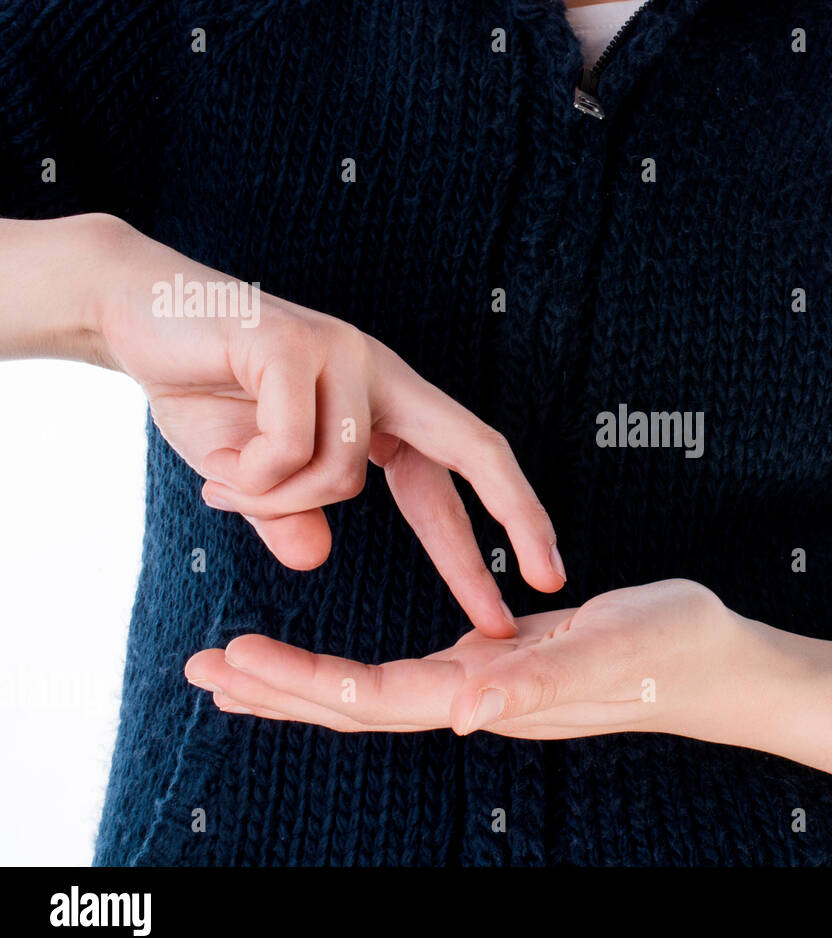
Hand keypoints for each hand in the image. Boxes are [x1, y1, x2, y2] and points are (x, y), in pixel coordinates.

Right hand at [74, 214, 565, 634]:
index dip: (500, 531)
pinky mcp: (297, 344)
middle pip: (477, 445)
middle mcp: (381, 374)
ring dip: (278, 501)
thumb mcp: (248, 475)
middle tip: (553, 579)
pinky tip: (215, 467)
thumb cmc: (197, 389)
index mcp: (386, 405)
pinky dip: (250, 478)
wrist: (127, 309)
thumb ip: (287, 513)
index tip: (541, 582)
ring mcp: (344, 354)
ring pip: (344, 475)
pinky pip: (291, 450)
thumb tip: (314, 556)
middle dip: (519, 514)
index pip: (462, 473)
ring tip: (225, 486)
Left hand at [183, 579, 748, 740]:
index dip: (304, 682)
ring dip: (307, 682)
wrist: (721, 663)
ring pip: (379, 690)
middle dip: (280, 690)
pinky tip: (345, 662)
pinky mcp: (504, 665)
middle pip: (360, 705)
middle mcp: (478, 700)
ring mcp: (489, 686)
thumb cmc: (676, 650)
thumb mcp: (612, 650)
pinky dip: (362, 666)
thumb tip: (460, 713)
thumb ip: (538, 683)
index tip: (235, 659)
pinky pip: (412, 672)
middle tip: (202, 667)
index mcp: (491, 695)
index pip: (376, 696)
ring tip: (244, 671)